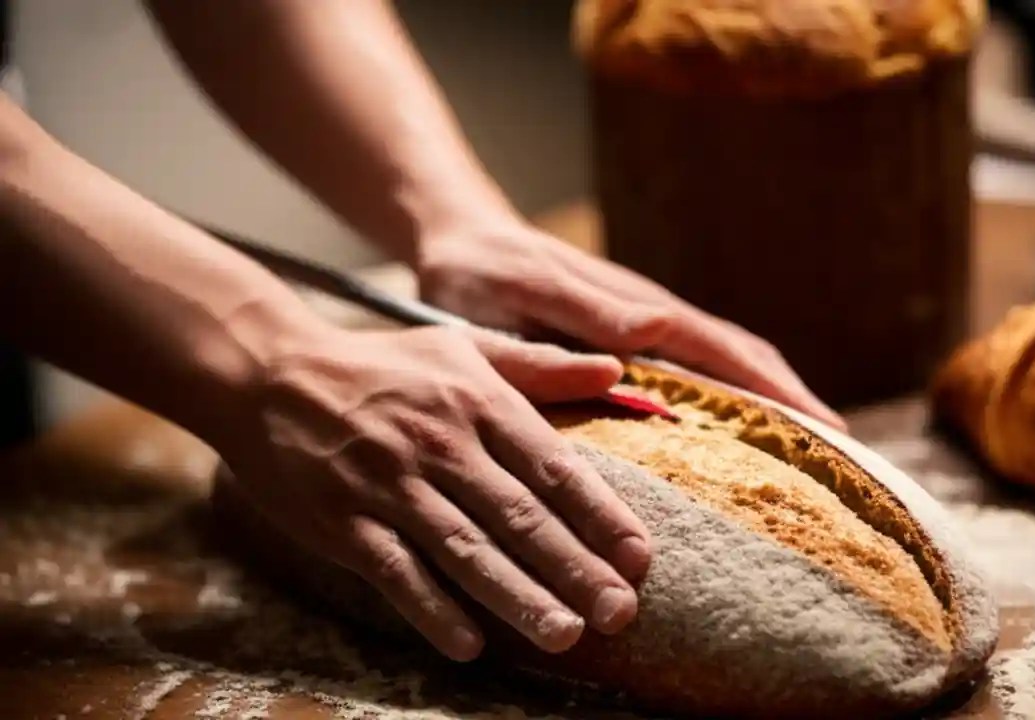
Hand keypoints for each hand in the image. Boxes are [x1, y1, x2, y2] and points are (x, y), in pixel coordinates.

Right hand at [213, 324, 650, 661]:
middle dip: (575, 568)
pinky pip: (397, 572)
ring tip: (565, 634)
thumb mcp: (462, 346)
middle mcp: (441, 444)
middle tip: (621, 613)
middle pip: (520, 516)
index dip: (601, 514)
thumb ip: (539, 365)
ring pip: (465, 550)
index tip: (639, 556)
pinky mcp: (344, 521)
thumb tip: (616, 371)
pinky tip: (470, 645)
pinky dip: (432, 609)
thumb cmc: (381, 364)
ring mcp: (390, 485)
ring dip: (518, 597)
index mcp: (478, 401)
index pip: (553, 466)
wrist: (269, 372)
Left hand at [415, 218, 847, 429]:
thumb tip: (644, 345)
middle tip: (842, 451)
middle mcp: (650, 314)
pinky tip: (741, 426)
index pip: (720, 352)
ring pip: (724, 358)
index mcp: (632, 310)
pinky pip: (696, 362)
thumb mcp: (516, 294)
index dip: (773, 390)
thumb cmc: (481, 274)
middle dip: (792, 398)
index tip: (822, 428)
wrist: (461, 238)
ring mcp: (644, 321)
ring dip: (771, 395)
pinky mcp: (631, 332)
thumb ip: (575, 316)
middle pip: (739, 354)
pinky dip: (733, 391)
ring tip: (811, 446)